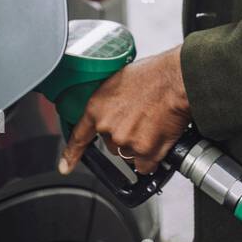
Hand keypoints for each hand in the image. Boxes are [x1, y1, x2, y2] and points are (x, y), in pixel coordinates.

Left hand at [58, 46, 190, 175]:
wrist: (176, 80)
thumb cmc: (153, 74)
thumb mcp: (118, 81)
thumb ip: (109, 102)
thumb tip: (112, 112)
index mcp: (97, 108)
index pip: (79, 137)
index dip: (71, 154)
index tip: (65, 167)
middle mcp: (108, 128)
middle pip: (111, 144)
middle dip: (124, 135)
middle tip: (140, 117)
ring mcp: (126, 142)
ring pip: (129, 154)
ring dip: (139, 145)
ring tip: (152, 123)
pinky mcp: (145, 152)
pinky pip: (145, 165)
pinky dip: (151, 157)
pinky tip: (158, 138)